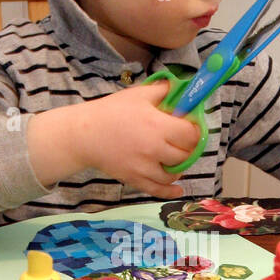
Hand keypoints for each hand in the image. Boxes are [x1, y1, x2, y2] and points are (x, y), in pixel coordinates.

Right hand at [29, 81, 199, 199]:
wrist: (84, 135)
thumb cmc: (111, 111)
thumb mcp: (138, 94)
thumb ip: (163, 90)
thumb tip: (182, 88)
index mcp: (158, 126)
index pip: (190, 135)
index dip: (194, 131)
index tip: (190, 127)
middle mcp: (154, 149)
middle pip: (185, 155)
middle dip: (187, 148)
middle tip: (181, 142)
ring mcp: (145, 168)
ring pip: (174, 174)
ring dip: (179, 167)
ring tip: (174, 158)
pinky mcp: (135, 180)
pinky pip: (158, 190)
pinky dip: (171, 191)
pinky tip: (179, 189)